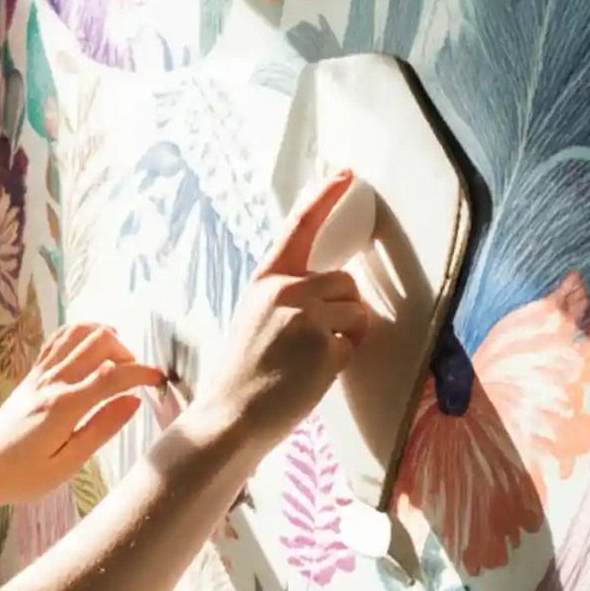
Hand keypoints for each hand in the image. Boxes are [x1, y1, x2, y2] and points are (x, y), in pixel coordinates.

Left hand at [0, 324, 162, 506]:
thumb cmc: (21, 477)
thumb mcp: (67, 465)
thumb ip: (101, 429)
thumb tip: (132, 402)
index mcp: (64, 408)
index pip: (113, 376)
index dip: (141, 373)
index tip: (158, 379)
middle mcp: (52, 383)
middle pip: (98, 342)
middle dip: (127, 353)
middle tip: (136, 377)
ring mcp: (39, 375)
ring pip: (78, 333)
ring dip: (104, 337)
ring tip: (118, 359)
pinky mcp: (31, 375)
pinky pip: (58, 340)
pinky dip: (79, 335)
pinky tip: (90, 348)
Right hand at [192, 170, 368, 449]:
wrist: (232, 416)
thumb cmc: (244, 372)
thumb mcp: (255, 316)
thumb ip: (287, 295)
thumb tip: (331, 286)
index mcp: (266, 280)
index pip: (299, 227)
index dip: (325, 196)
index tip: (347, 174)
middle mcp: (286, 291)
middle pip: (345, 281)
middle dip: (344, 308)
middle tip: (316, 341)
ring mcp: (306, 318)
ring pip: (357, 310)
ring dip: (347, 334)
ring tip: (311, 359)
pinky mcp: (325, 347)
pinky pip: (356, 342)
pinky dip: (343, 360)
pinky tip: (313, 375)